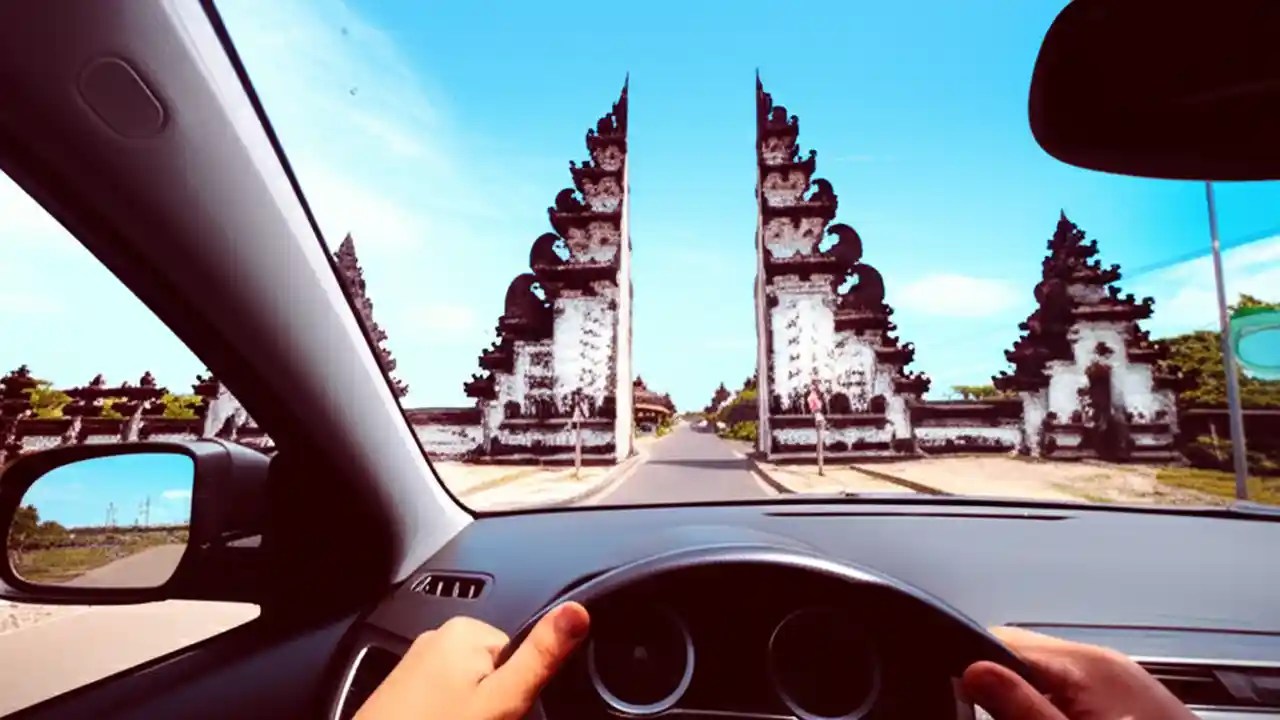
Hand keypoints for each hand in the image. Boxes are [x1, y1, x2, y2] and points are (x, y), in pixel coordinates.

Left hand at [355, 602, 589, 719]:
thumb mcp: (501, 701)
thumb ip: (539, 656)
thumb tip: (577, 612)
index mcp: (466, 630)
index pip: (519, 657)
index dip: (518, 694)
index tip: (503, 715)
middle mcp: (437, 638)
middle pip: (493, 674)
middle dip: (493, 705)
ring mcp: (415, 665)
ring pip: (467, 692)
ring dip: (470, 714)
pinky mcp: (402, 692)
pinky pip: (442, 703)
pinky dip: (447, 717)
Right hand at [962, 627, 1196, 719]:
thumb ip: (1024, 709)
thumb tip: (974, 670)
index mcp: (1085, 664)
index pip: (998, 640)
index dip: (971, 670)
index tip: (959, 697)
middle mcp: (1102, 659)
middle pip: (1018, 654)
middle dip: (997, 683)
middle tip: (997, 715)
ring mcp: (1115, 676)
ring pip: (1042, 671)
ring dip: (1026, 694)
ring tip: (1034, 716)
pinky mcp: (1122, 695)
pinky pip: (1069, 685)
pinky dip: (1054, 701)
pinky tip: (1060, 718)